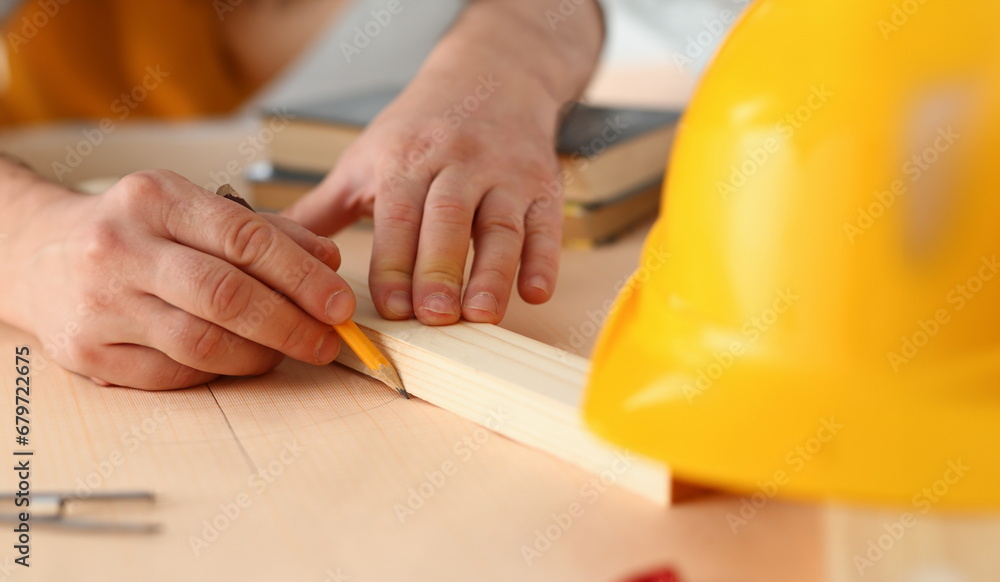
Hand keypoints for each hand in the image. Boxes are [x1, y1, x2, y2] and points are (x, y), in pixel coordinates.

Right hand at [9, 170, 354, 389]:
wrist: (36, 253)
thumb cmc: (133, 230)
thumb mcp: (192, 209)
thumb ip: (265, 232)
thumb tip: (329, 261)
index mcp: (156, 198)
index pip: (246, 238)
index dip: (303, 276)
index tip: (340, 303)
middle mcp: (122, 247)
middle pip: (227, 297)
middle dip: (291, 324)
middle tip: (328, 340)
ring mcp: (100, 303)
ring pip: (203, 344)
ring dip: (261, 354)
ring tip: (289, 350)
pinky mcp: (87, 353)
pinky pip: (174, 375)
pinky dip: (219, 373)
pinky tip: (240, 360)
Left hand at [284, 73, 563, 325]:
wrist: (494, 76)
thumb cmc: (421, 127)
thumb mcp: (367, 157)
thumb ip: (323, 208)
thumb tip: (268, 248)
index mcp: (406, 158)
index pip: (398, 213)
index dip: (394, 262)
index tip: (391, 308)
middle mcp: (458, 163)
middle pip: (448, 219)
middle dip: (440, 270)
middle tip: (435, 316)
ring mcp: (505, 175)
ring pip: (500, 225)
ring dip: (492, 272)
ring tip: (482, 315)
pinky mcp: (542, 187)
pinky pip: (547, 224)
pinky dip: (545, 259)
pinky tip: (536, 292)